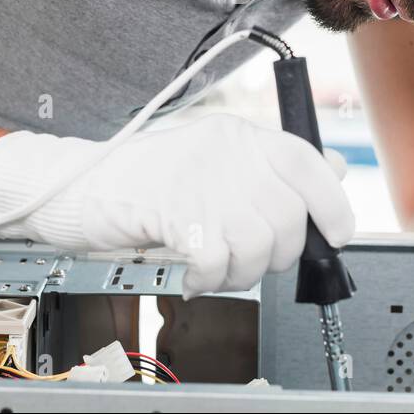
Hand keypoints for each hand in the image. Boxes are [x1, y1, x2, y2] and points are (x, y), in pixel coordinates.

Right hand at [0, 113, 353, 297]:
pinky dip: (209, 279)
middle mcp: (224, 151)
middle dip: (278, 255)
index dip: (332, 203)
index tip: (336, 234)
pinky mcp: (173, 211)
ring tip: (218, 270)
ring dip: (242, 273)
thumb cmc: (143, 177)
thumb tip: (334, 171)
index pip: (306, 160)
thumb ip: (267, 165)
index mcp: (237, 133)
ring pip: (258, 243)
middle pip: (287, 215)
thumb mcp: (211, 157)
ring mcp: (198, 179)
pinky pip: (217, 260)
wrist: (77, 185)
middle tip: (251, 262)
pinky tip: (194, 276)